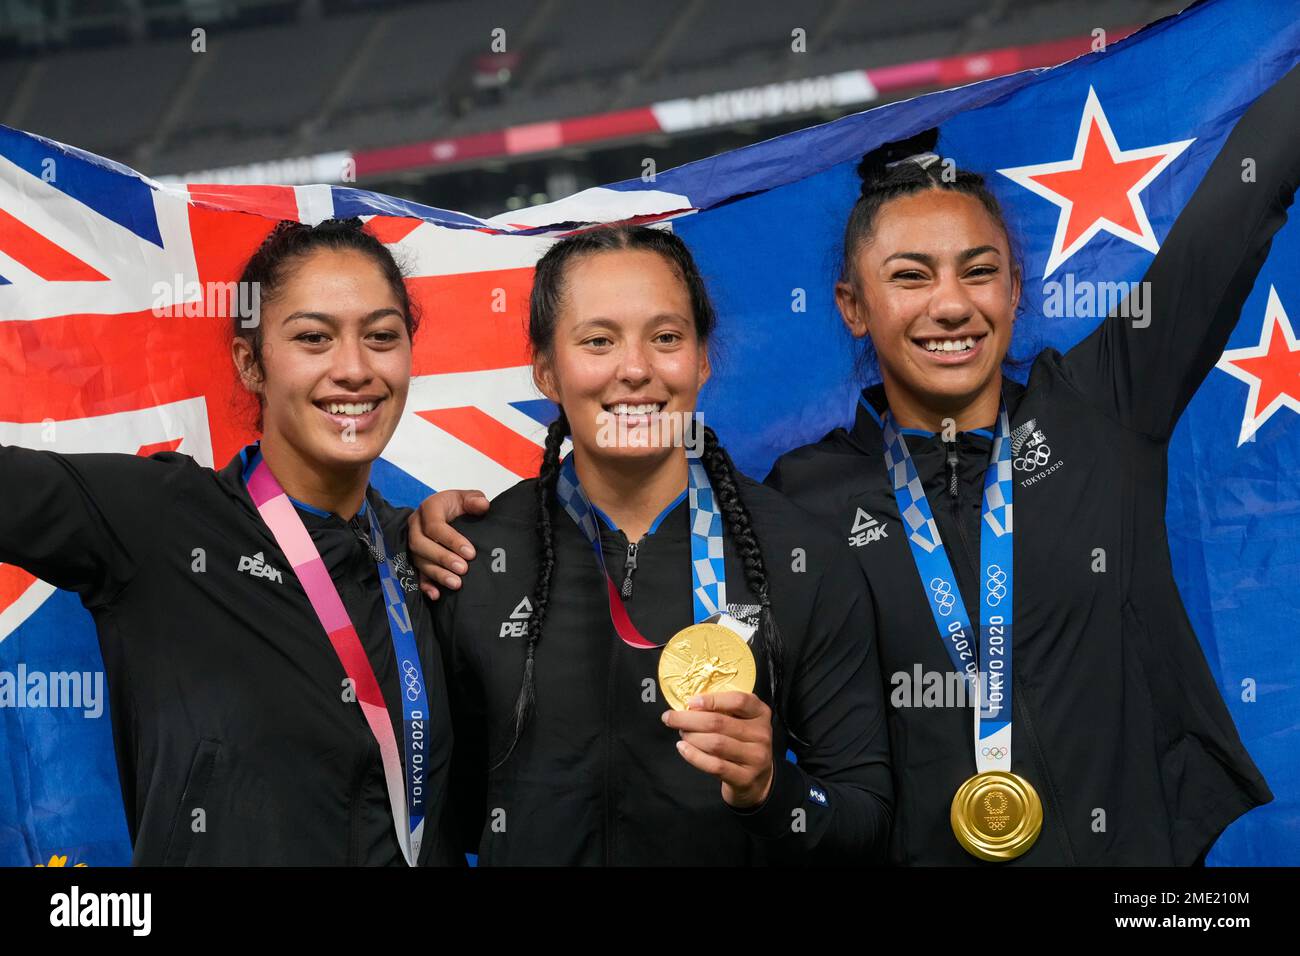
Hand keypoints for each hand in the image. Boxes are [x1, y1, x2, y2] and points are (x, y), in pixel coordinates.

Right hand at [407, 489, 488, 598]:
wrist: (450, 514)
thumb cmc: (458, 506)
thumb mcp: (468, 498)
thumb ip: (475, 500)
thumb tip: (482, 505)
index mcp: (429, 508)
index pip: (435, 526)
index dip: (452, 540)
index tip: (470, 553)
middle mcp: (416, 526)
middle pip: (421, 544)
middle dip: (443, 558)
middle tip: (463, 569)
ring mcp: (413, 543)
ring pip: (419, 560)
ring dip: (437, 573)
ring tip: (456, 584)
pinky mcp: (415, 559)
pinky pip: (415, 573)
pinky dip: (425, 585)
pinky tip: (436, 595)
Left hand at [661, 691, 773, 808]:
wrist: (757, 779)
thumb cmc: (742, 743)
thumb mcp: (740, 721)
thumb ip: (722, 710)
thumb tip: (690, 705)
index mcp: (760, 713)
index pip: (739, 701)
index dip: (712, 700)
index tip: (690, 702)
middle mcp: (762, 734)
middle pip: (720, 722)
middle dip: (689, 719)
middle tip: (671, 718)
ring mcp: (756, 757)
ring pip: (715, 743)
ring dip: (691, 737)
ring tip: (681, 733)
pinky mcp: (745, 777)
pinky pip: (715, 765)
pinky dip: (694, 756)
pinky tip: (683, 748)